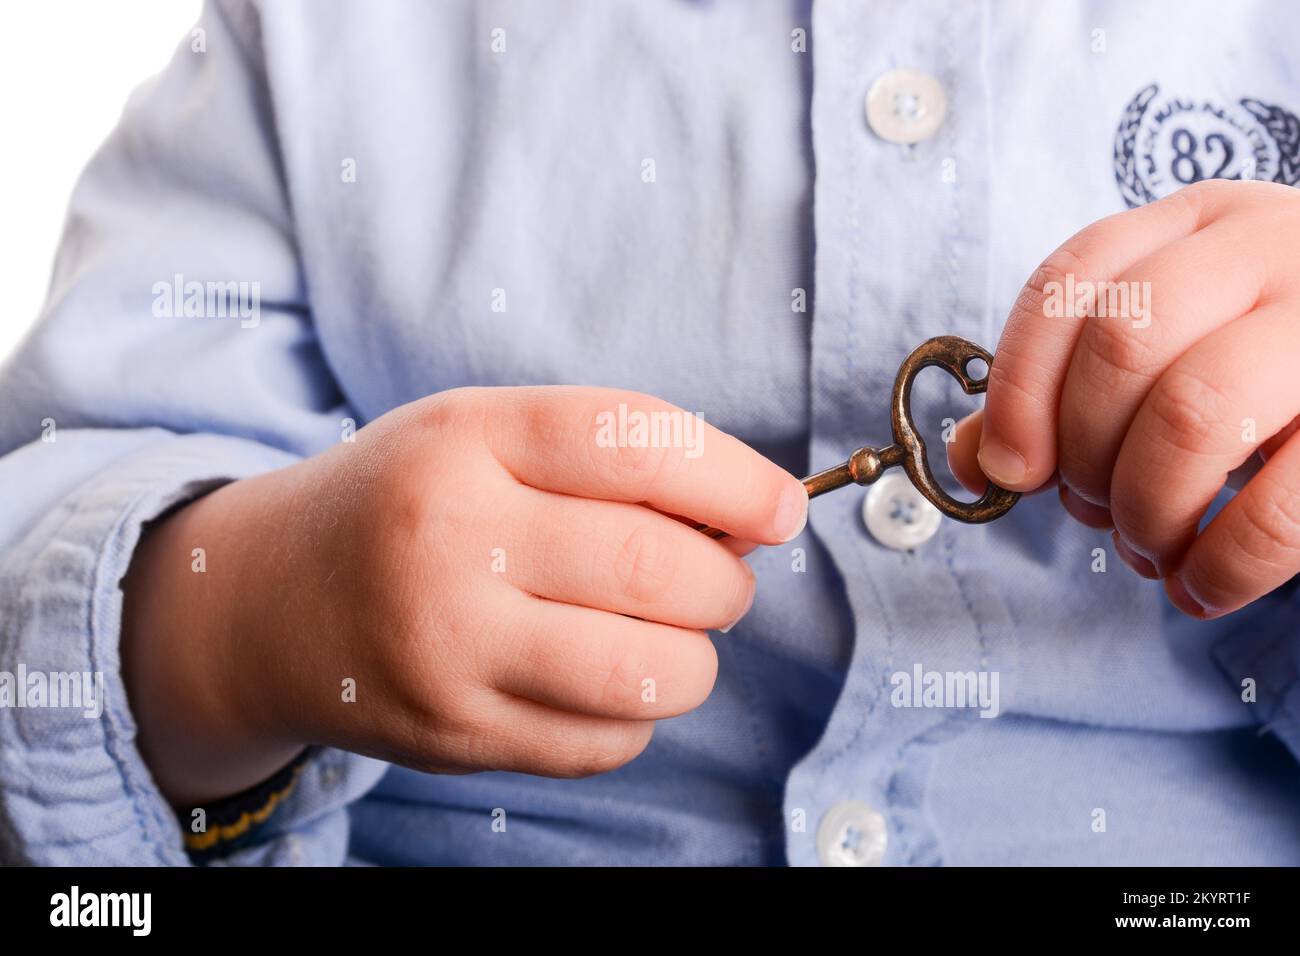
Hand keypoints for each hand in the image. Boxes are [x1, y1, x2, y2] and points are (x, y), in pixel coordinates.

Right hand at [122, 387, 806, 804]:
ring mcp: (448, 650)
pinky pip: (608, 741)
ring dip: (695, 654)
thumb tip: (750, 516)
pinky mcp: (455, 735)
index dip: (734, 476)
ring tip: (669, 630)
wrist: (271, 600)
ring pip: (647, 671)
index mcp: (464, 441)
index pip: (631, 442)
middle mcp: (450, 542)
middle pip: (656, 567)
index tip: (783, 508)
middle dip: (726, 579)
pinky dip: (638, 713)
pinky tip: (602, 676)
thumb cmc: (405, 502)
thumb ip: (608, 457)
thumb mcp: (484, 438)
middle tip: (719, 575)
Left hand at [947, 179, 1299, 619]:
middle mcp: (1274, 245)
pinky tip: (1202, 586)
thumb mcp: (1173, 346)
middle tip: (1094, 508)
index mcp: (1200, 222)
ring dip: (1144, 507)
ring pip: (1193, 411)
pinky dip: (1222, 565)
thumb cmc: (1267, 373)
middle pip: (1122, 346)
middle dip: (1084, 453)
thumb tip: (968, 458)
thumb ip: (1068, 391)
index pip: (1071, 281)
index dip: (1018, 385)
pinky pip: (1281, 508)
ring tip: (1149, 545)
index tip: (1007, 467)